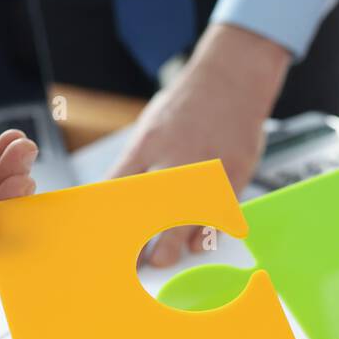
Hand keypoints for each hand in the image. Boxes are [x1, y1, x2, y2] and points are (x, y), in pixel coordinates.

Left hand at [108, 23, 288, 266]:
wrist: (232, 77)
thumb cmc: (189, 105)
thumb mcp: (151, 127)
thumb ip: (139, 162)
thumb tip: (120, 197)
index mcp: (147, 144)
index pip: (120, 186)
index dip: (110, 218)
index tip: (105, 240)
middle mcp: (174, 157)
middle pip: (151, 205)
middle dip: (140, 236)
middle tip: (134, 261)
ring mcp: (205, 166)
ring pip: (187, 213)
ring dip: (173, 241)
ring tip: (163, 260)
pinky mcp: (234, 172)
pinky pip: (220, 209)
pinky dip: (209, 230)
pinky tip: (198, 244)